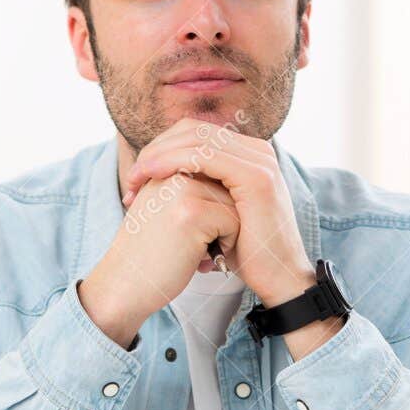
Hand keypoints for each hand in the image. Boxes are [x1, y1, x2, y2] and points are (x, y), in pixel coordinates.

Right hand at [79, 167, 240, 348]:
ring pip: (235, 205)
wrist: (123, 285)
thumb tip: (235, 187)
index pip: (217, 178)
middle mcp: (174, 172)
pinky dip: (225, 246)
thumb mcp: (166, 212)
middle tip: (195, 247)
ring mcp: (183, 190)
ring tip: (197, 253)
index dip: (212, 212)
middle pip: (229, 190)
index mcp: (166, 167)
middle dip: (221, 222)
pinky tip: (200, 260)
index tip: (188, 235)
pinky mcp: (193, 212)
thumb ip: (193, 192)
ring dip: (225, 234)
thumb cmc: (150, 254)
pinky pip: (234, 222)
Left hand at [122, 118, 315, 305]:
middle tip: (132, 177)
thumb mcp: (218, 213)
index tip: (138, 177)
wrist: (277, 278)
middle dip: (156, 150)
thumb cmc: (244, 251)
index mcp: (250, 154)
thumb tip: (163, 177)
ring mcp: (260, 161)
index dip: (162, 148)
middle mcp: (258, 150)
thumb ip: (201, 188)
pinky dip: (172, 161)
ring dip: (159, 155)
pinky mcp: (256, 177)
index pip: (196, 133)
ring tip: (135, 179)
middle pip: (194, 130)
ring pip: (196, 139)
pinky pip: (204, 156)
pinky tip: (152, 176)